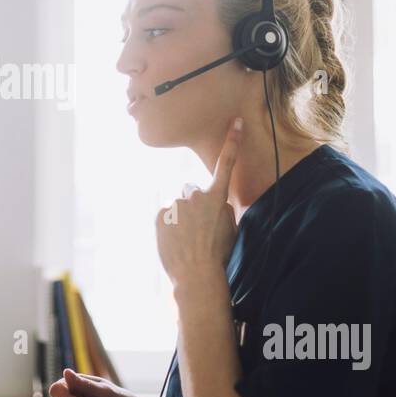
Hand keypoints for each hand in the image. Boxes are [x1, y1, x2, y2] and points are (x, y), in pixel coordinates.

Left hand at [155, 117, 241, 290]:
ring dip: (180, 217)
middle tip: (198, 231)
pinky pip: (165, 214)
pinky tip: (174, 241)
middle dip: (193, 206)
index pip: (226, 165)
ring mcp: (176, 204)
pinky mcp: (160, 213)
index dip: (232, 142)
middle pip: (192, 193)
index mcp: (217, 198)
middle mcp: (195, 196)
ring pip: (178, 205)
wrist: (196, 275)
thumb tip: (213, 201)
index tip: (235, 121)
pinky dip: (168, 225)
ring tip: (186, 239)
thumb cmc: (216, 254)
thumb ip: (221, 207)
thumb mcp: (229, 228)